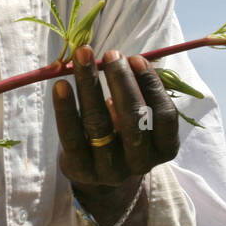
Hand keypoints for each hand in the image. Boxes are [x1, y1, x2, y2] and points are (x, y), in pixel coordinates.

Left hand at [52, 45, 179, 205]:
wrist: (97, 170)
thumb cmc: (122, 132)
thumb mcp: (137, 117)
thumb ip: (135, 91)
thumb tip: (122, 58)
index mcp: (164, 148)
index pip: (164, 116)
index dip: (151, 85)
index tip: (136, 58)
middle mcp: (140, 163)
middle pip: (133, 119)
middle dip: (122, 81)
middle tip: (111, 54)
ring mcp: (110, 170)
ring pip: (99, 123)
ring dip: (90, 84)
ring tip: (83, 56)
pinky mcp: (81, 169)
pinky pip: (71, 136)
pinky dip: (65, 108)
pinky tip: (60, 85)